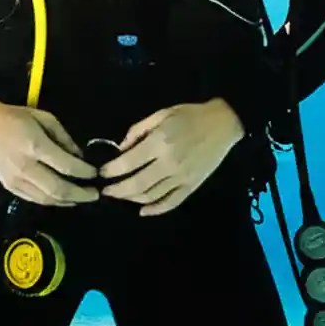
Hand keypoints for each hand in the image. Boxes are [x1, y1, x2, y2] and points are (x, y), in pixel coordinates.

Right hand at [0, 97, 99, 206]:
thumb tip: (79, 157)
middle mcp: (26, 167)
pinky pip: (34, 199)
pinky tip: (62, 199)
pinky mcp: (9, 186)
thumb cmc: (16, 117)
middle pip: (58, 188)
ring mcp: (16, 180)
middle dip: (80, 194)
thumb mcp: (45, 118)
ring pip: (47, 199)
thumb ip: (64, 138)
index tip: (95, 174)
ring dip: (67, 201)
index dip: (84, 172)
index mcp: (35, 146)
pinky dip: (51, 201)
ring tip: (82, 199)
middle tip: (95, 194)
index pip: (66, 166)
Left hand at [98, 98, 244, 215]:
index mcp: (159, 143)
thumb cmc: (190, 115)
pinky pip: (171, 202)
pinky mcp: (192, 186)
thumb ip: (138, 130)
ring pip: (151, 196)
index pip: (128, 163)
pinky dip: (155, 210)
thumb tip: (121, 148)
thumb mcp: (161, 114)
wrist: (223, 124)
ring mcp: (181, 178)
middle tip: (105, 190)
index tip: (101, 172)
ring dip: (132, 199)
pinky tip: (143, 211)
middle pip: (136, 184)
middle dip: (117, 190)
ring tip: (121, 195)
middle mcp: (168, 164)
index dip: (111, 170)